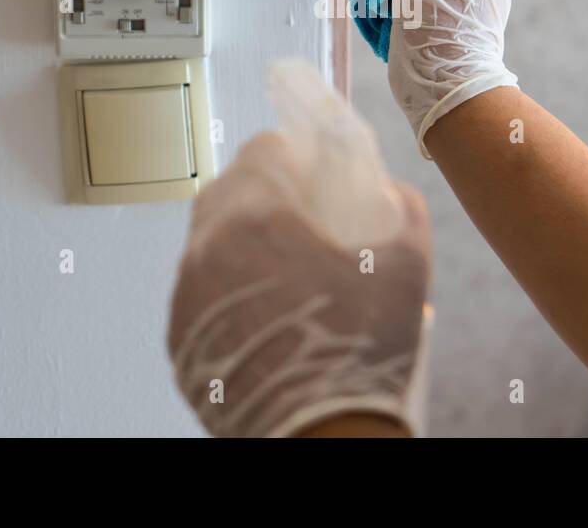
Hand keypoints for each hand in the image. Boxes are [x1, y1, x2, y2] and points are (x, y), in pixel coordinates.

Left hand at [168, 61, 431, 437]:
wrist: (323, 437)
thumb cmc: (363, 351)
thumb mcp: (407, 270)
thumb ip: (404, 211)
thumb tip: (393, 190)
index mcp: (259, 218)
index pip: (263, 150)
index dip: (295, 152)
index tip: (316, 171)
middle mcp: (208, 248)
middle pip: (228, 190)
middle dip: (265, 191)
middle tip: (303, 216)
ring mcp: (187, 294)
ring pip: (207, 240)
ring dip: (242, 239)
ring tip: (284, 267)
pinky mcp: (180, 337)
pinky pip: (198, 288)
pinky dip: (225, 284)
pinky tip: (265, 308)